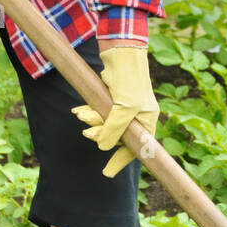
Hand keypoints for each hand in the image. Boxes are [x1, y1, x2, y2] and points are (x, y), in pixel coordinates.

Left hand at [71, 45, 158, 177]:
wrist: (121, 53)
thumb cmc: (128, 81)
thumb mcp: (122, 109)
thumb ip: (113, 130)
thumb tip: (102, 147)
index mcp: (146, 120)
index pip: (135, 147)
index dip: (120, 160)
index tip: (106, 173)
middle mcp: (137, 115)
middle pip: (117, 136)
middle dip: (99, 134)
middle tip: (86, 132)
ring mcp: (125, 107)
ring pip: (106, 124)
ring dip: (92, 121)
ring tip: (81, 115)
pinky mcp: (113, 98)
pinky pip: (100, 113)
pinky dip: (90, 113)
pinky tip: (79, 110)